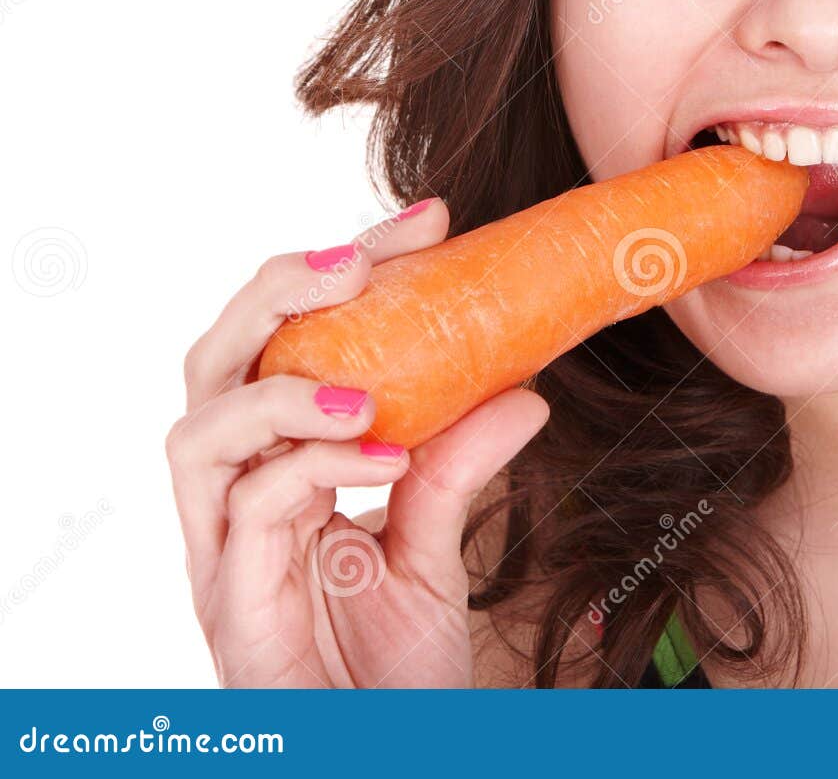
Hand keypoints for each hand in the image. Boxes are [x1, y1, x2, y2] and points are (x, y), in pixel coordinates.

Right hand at [166, 200, 548, 686]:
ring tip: (367, 382)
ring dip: (284, 386)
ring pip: (199, 434)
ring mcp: (223, 560)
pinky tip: (380, 454)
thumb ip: (459, 468)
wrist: (390, 754)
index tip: (426, 222)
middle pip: (214, 366)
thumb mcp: (435, 548)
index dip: (335, 275)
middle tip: (360, 257)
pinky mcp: (233, 614)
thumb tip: (527, 389)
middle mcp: (234, 504)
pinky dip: (311, 469)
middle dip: (278, 293)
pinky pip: (248, 517)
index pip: (282, 347)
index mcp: (275, 472)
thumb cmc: (391, 667)